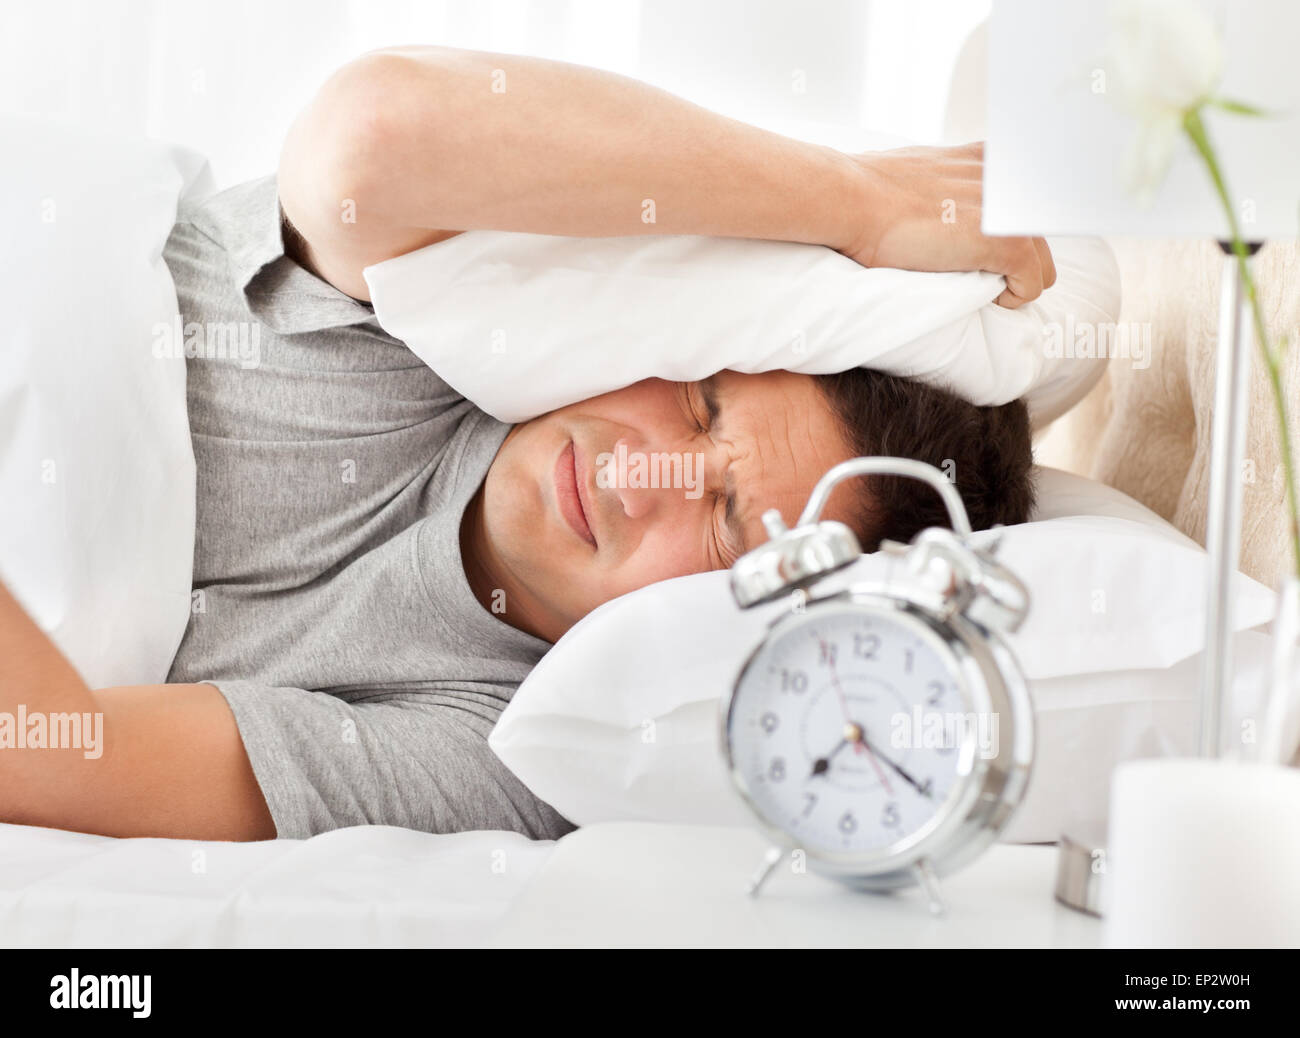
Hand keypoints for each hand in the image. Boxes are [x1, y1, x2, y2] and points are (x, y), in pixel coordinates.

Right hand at [842, 141, 1055, 308]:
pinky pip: (1031, 284)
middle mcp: (1008, 180)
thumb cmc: (868, 192)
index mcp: (986, 160)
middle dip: (1014, 260)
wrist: (853, 198)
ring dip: (1014, 281)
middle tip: (977, 275)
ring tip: (979, 287)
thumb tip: (939, 204)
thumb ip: (946, 182)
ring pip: (1043, 263)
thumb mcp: (919, 171)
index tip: (975, 248)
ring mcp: (1010, 211)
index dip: (1004, 231)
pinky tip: (986, 298)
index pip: (1022, 202)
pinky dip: (1012, 299)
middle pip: (1038, 234)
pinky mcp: (1004, 242)